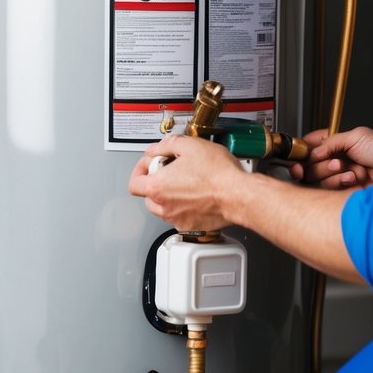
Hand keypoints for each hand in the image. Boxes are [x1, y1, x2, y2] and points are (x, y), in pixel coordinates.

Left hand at [128, 135, 246, 230]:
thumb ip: (166, 145)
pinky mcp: (190, 226)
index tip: (150, 164)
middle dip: (156, 183)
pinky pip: (179, 217)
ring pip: (162, 208)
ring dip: (168, 196)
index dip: (140, 171)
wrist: (238, 195)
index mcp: (158, 187)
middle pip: (147, 196)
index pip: (134, 183)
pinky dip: (183, 208)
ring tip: (185, 183)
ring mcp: (176, 218)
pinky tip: (196, 196)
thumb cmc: (218, 174)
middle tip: (171, 172)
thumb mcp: (190, 146)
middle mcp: (164, 206)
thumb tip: (155, 149)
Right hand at [289, 126, 372, 188]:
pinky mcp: (338, 193)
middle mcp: (334, 161)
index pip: (311, 146)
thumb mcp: (358, 136)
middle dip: (316, 162)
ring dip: (330, 172)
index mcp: (337, 145)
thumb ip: (331, 141)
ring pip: (315, 177)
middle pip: (308, 164)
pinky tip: (353, 179)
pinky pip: (325, 190)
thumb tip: (312, 151)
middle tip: (329, 161)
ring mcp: (336, 178)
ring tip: (348, 169)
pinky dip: (338, 182)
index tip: (302, 152)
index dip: (304, 149)